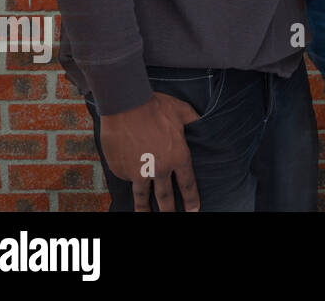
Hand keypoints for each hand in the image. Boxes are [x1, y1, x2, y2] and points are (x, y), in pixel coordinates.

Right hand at [99, 92, 201, 211]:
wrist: (126, 105)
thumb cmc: (156, 106)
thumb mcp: (182, 111)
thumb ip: (194, 121)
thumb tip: (204, 122)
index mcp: (178, 157)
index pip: (188, 184)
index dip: (192, 199)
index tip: (194, 210)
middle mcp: (160, 169)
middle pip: (165, 198)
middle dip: (170, 212)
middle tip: (174, 219)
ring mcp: (138, 172)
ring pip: (142, 197)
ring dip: (145, 209)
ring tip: (146, 217)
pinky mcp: (120, 170)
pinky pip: (125, 178)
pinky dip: (128, 178)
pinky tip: (129, 176)